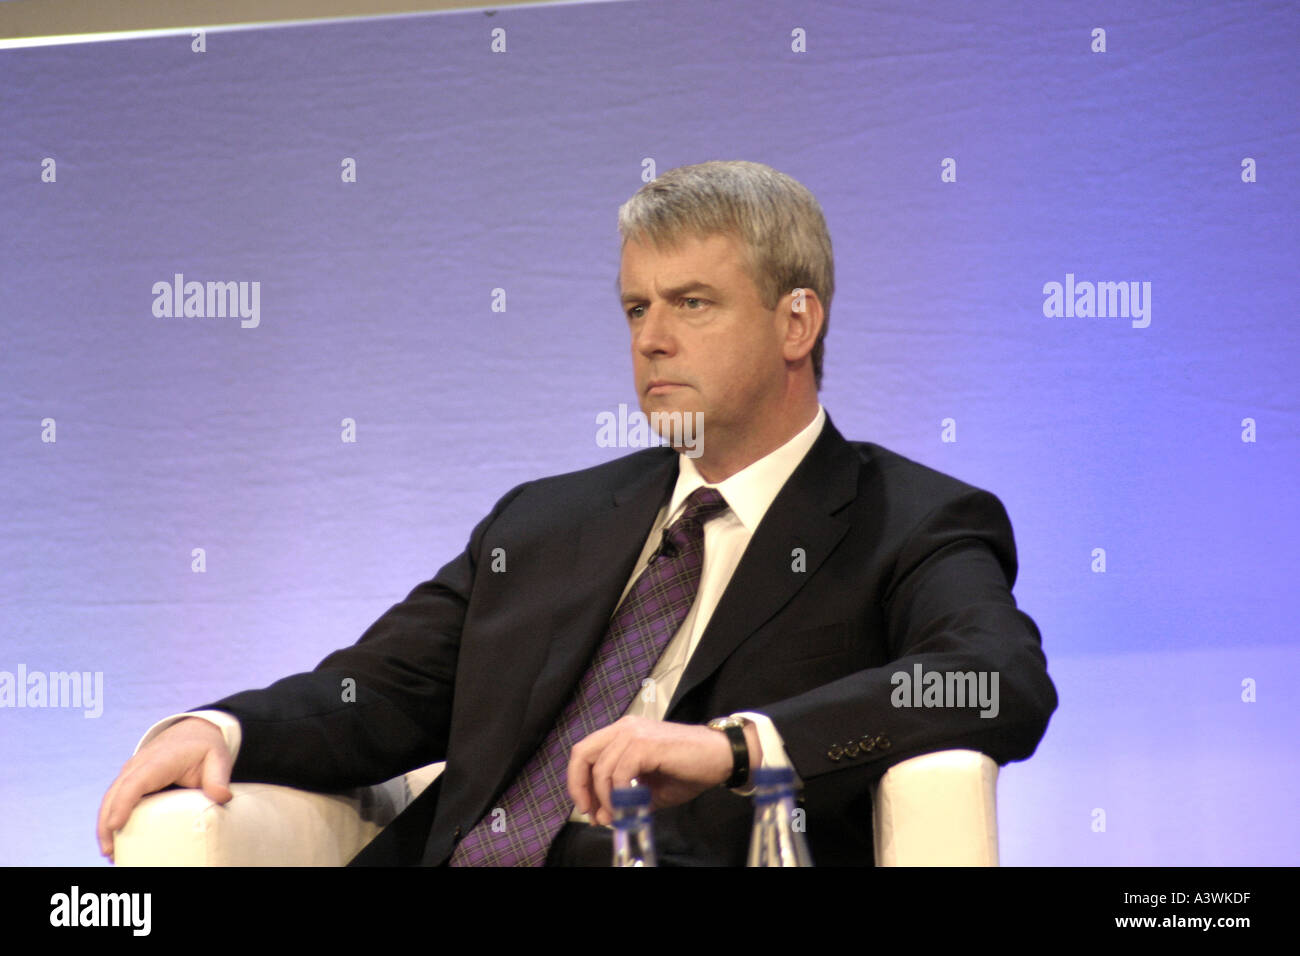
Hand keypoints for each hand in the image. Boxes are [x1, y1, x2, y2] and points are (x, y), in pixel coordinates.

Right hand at [96, 717, 232, 859]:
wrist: (193, 732)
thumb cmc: (204, 748)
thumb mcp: (218, 759)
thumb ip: (219, 778)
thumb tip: (222, 797)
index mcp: (159, 761)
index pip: (136, 782)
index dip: (123, 803)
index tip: (115, 824)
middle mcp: (139, 765)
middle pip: (115, 793)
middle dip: (107, 823)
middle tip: (110, 852)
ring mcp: (131, 771)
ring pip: (110, 798)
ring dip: (104, 824)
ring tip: (109, 852)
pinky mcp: (129, 779)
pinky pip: (115, 798)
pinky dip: (110, 817)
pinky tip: (113, 838)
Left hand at [567, 715, 760, 825]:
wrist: (720, 757)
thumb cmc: (688, 769)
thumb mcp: (649, 787)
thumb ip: (624, 797)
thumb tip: (602, 816)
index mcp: (622, 732)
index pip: (585, 752)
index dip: (579, 782)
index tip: (587, 807)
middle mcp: (624, 728)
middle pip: (582, 754)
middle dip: (580, 788)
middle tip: (591, 813)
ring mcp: (633, 733)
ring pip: (601, 768)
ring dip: (605, 798)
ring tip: (617, 816)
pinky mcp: (645, 744)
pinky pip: (619, 774)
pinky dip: (619, 795)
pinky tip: (629, 807)